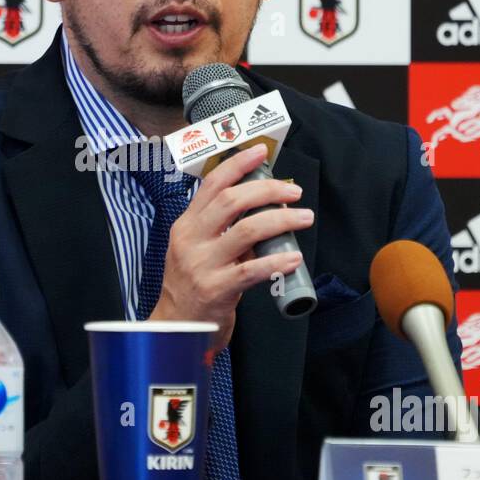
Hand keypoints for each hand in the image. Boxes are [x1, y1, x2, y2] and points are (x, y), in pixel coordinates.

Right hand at [149, 143, 312, 349]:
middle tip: (294, 193)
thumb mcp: (196, 250)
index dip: (238, 165)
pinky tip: (294, 258)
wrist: (175, 328)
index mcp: (186, 225)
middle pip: (232, 202)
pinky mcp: (216, 290)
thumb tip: (263, 207)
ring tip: (304, 218)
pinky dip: (276, 262)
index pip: (212, 185)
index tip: (261, 152)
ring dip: (281, 221)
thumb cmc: (192, 286)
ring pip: (246, 231)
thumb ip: (221, 230)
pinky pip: (251, 271)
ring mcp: (202, 265)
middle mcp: (191, 241)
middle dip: (268, 191)